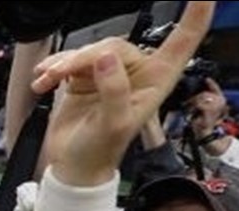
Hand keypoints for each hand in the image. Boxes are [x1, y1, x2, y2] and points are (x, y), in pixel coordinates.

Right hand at [32, 0, 213, 183]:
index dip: (196, 15)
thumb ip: (114, 90)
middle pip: (115, 45)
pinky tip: (42, 81)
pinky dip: (55, 67)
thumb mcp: (112, 125)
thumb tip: (106, 59)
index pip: (182, 41)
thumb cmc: (99, 152)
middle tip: (60, 73)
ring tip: (46, 80)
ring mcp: (111, 75)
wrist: (72, 167)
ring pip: (91, 51)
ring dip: (64, 63)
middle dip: (85, 56)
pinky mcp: (87, 79)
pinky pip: (72, 60)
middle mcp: (136, 75)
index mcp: (155, 82)